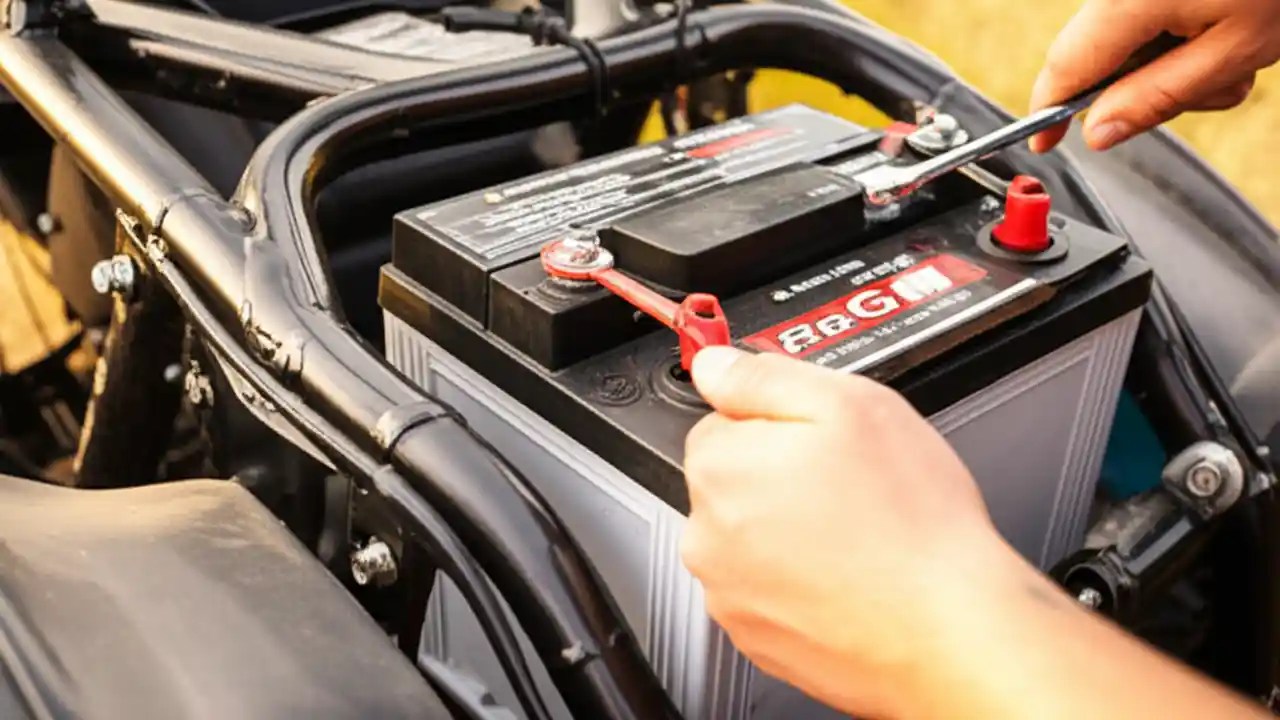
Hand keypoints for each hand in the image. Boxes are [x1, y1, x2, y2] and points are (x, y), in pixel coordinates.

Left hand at [680, 348, 1026, 717]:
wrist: (948, 630)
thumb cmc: (911, 522)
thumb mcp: (848, 404)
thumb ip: (764, 376)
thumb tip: (713, 363)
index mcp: (720, 468)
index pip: (721, 422)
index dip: (780, 425)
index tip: (822, 442)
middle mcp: (707, 537)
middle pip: (733, 482)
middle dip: (781, 476)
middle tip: (849, 487)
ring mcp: (729, 595)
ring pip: (750, 539)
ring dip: (789, 532)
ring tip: (857, 536)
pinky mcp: (756, 639)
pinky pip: (768, 591)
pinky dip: (800, 583)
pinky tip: (850, 575)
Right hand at [1029, 0, 1279, 152]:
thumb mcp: (1232, 53)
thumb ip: (1155, 97)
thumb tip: (1097, 131)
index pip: (1065, 66)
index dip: (1049, 111)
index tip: (1043, 143)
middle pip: (1093, 53)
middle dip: (1135, 85)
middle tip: (1200, 87)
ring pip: (1122, 36)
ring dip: (1164, 59)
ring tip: (1225, 48)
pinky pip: (1142, 11)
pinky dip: (1174, 29)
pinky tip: (1218, 21)